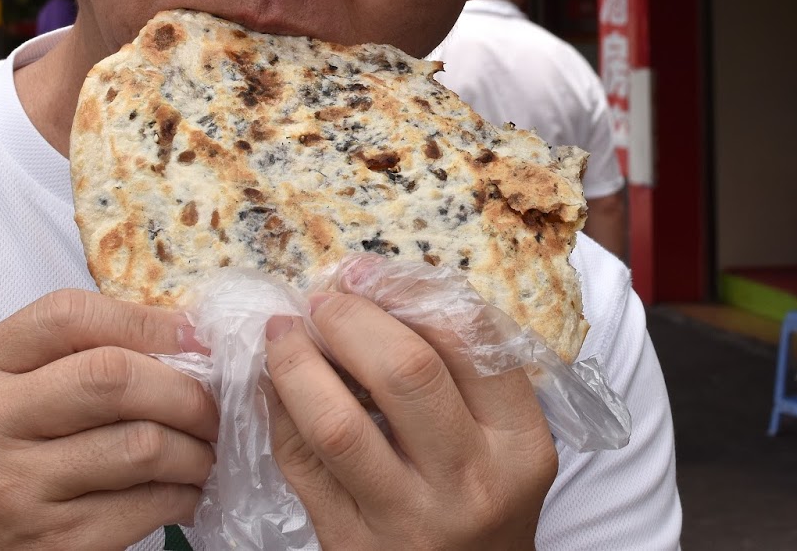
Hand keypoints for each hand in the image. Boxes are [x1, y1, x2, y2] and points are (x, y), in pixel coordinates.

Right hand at [0, 289, 217, 550]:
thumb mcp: (8, 387)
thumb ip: (76, 351)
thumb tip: (187, 334)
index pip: (70, 316)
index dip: (148, 321)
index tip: (195, 337)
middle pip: (114, 378)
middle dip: (186, 389)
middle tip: (211, 405)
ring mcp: (16, 487)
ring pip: (142, 445)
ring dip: (195, 449)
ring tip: (202, 451)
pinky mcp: (54, 542)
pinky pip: (147, 505)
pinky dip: (183, 494)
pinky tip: (183, 490)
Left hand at [265, 291, 555, 550]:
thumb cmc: (483, 502)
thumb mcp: (502, 441)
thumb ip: (459, 370)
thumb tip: (371, 284)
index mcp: (520, 442)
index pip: (471, 338)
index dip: (407, 290)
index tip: (366, 273)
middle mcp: (470, 482)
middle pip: (405, 372)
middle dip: (349, 319)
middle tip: (321, 300)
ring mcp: (408, 520)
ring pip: (337, 424)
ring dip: (296, 363)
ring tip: (281, 333)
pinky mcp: (351, 547)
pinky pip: (302, 466)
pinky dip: (280, 413)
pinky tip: (275, 387)